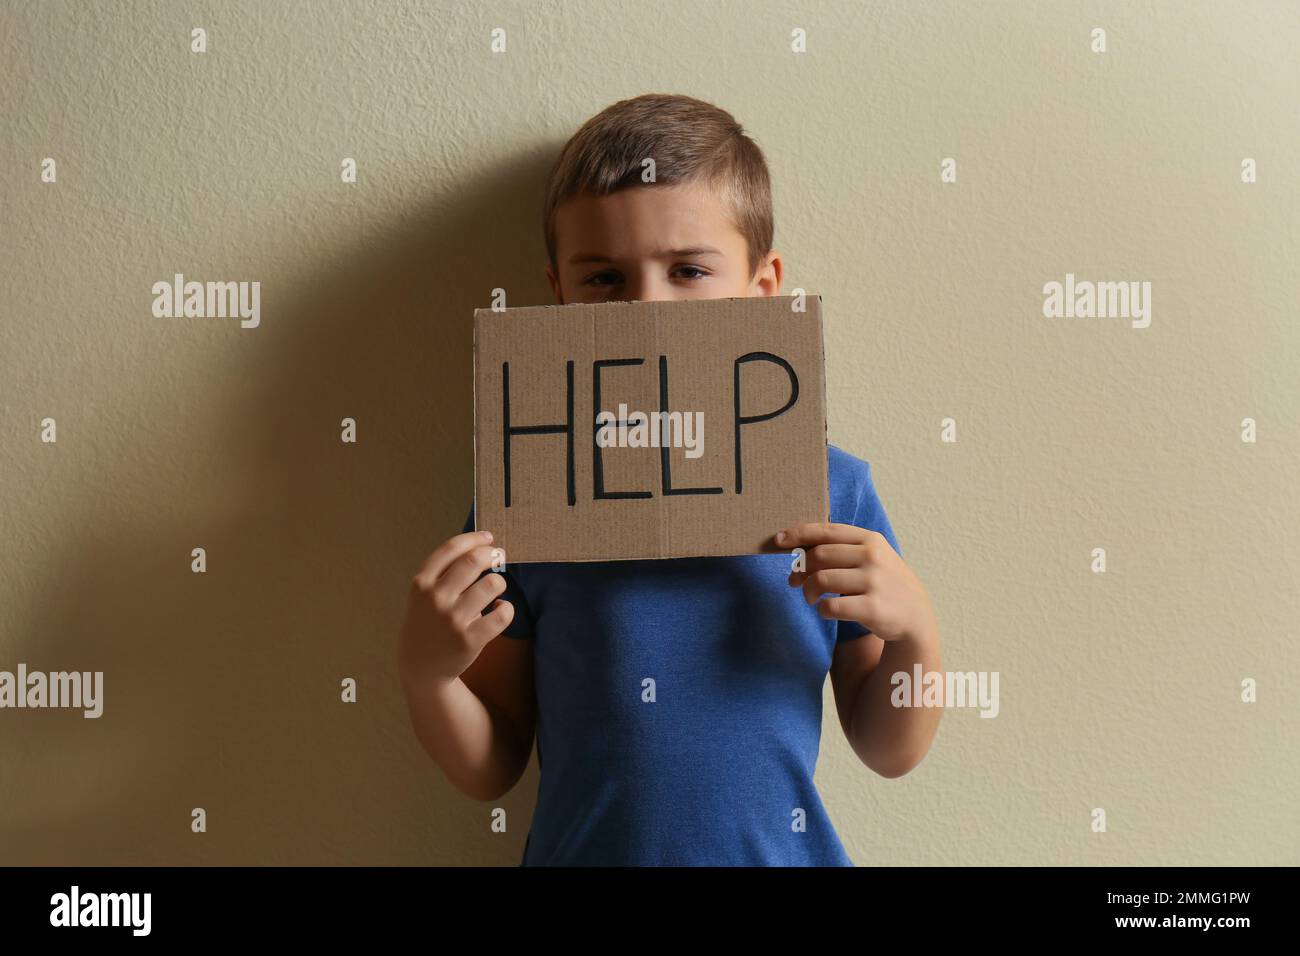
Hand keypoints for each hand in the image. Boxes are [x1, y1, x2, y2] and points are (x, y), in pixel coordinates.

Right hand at [398, 530, 514, 690]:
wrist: (421, 667)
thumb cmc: (428, 622)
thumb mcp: (423, 595)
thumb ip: (444, 572)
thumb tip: (483, 545)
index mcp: (421, 583)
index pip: (451, 549)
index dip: (474, 539)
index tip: (488, 538)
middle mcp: (436, 598)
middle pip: (474, 561)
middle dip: (492, 555)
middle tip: (499, 558)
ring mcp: (453, 619)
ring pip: (492, 584)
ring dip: (500, 582)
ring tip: (495, 590)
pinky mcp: (470, 639)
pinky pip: (503, 614)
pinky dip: (507, 608)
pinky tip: (499, 610)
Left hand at [776, 522, 934, 644]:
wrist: (915, 616)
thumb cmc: (883, 583)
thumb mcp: (871, 557)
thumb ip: (839, 550)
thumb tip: (796, 554)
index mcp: (870, 539)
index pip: (826, 531)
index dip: (798, 534)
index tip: (778, 541)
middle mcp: (872, 557)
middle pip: (819, 556)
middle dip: (800, 569)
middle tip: (794, 581)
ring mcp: (874, 581)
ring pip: (821, 580)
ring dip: (808, 590)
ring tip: (811, 598)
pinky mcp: (872, 608)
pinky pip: (831, 606)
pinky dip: (822, 609)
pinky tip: (826, 610)